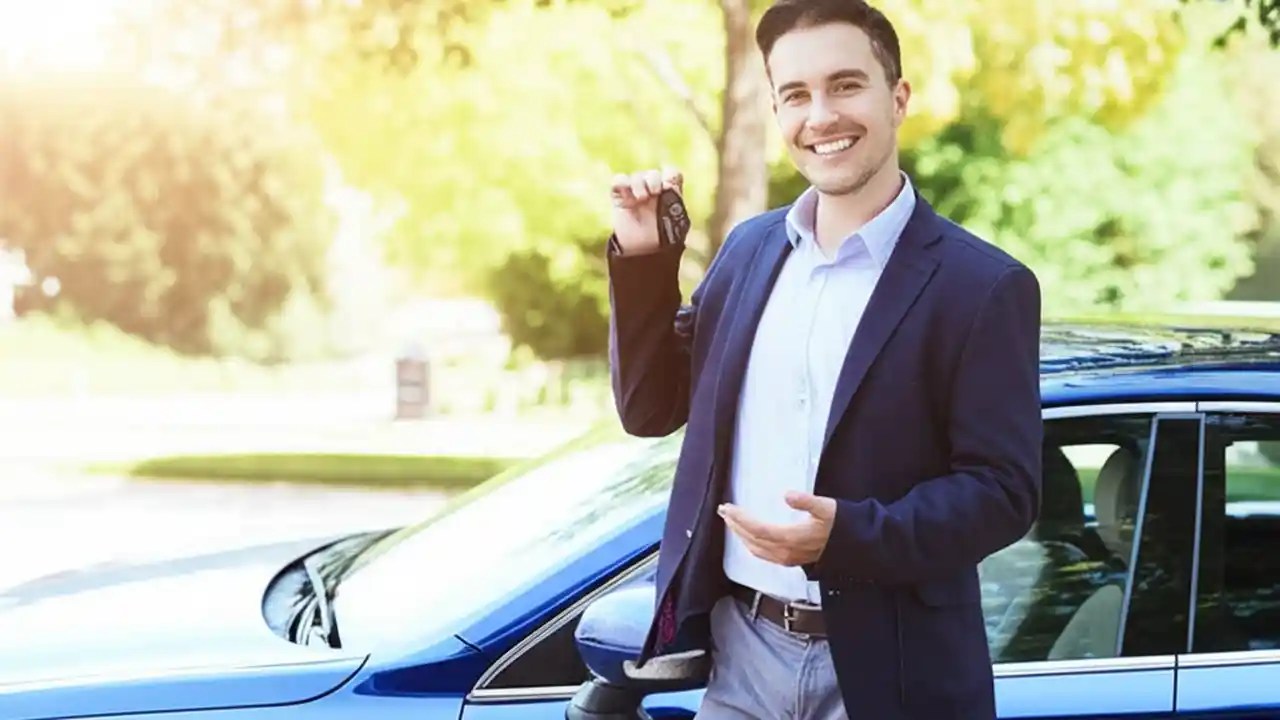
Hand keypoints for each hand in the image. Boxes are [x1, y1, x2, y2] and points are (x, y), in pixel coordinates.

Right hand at [610, 166, 682, 254]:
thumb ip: (675, 200)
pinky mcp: (619, 198)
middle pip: (652, 174)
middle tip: (654, 192)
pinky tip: (627, 198)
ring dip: (638, 183)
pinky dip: (622, 183)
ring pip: (636, 176)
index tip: (668, 185)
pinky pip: (619, 181)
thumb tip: (671, 181)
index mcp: (669, 195)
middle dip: (653, 180)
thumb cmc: (663, 242)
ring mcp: (635, 195)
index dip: (669, 175)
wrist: (642, 254)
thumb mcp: (677, 222)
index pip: (671, 174)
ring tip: (640, 198)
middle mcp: (652, 192)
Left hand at [718, 491, 837, 566]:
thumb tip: (788, 494)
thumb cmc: (839, 524)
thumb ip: (807, 501)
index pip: (757, 529)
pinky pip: (762, 554)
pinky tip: (747, 536)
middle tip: (723, 510)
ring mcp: (786, 559)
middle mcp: (785, 552)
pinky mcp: (789, 561)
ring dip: (740, 534)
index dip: (741, 519)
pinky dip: (749, 543)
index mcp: (791, 538)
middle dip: (735, 525)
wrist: (852, 547)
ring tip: (730, 521)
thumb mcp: (826, 508)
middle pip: (752, 539)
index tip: (728, 507)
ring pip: (755, 549)